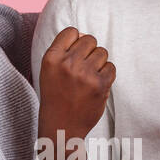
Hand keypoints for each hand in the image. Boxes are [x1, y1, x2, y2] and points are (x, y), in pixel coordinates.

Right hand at [38, 26, 114, 156]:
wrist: (61, 127)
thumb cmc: (56, 97)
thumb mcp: (48, 71)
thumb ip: (63, 51)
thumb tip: (83, 34)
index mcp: (51, 58)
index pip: (71, 31)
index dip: (75, 41)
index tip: (74, 55)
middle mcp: (67, 63)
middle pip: (89, 39)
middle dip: (89, 51)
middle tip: (83, 68)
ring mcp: (85, 74)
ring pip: (102, 52)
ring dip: (98, 63)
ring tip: (88, 77)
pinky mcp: (100, 85)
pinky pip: (111, 67)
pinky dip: (106, 74)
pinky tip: (95, 85)